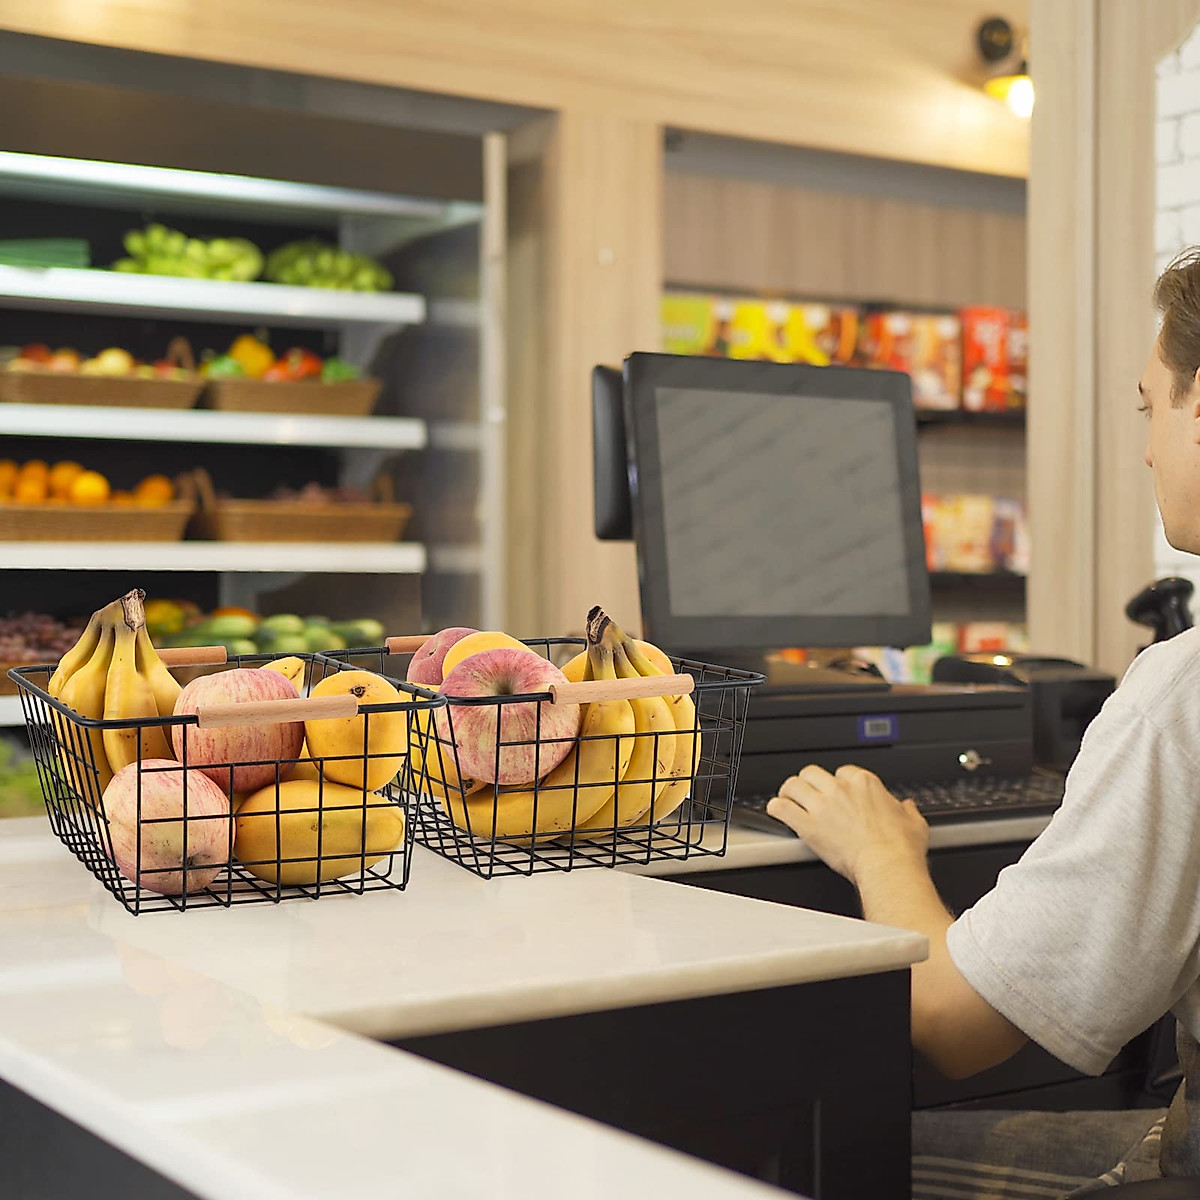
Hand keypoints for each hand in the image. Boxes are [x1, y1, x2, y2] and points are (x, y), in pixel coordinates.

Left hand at [766, 764, 928, 884]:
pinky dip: (776, 808)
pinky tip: (777, 811)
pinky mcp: (808, 826)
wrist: (888, 867)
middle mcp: (841, 790)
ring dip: (789, 792)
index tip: (836, 792)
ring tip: (787, 798)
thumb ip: (907, 811)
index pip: (842, 771)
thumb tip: (907, 807)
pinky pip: (782, 808)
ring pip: (793, 785)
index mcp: (865, 784)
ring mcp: (822, 806)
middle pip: (812, 773)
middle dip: (808, 782)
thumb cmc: (900, 848)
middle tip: (807, 793)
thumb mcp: (914, 822)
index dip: (837, 782)